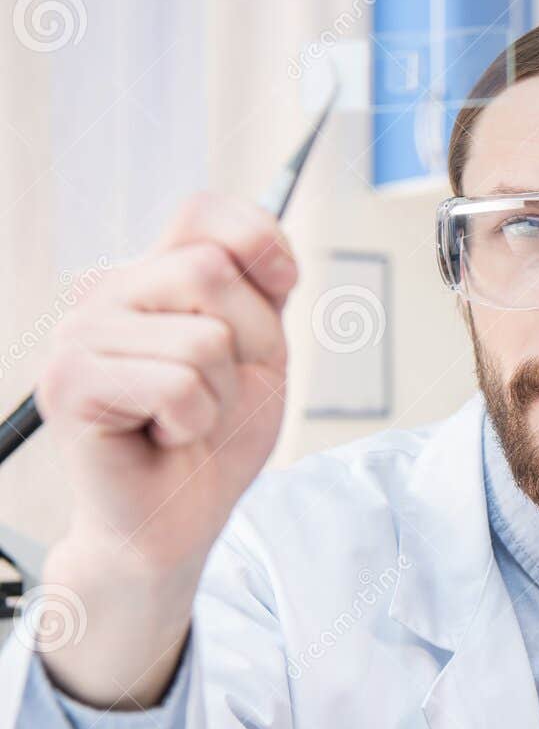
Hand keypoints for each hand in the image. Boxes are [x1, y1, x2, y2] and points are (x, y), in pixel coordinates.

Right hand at [34, 192, 297, 707]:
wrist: (176, 517)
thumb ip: (261, 290)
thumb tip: (268, 245)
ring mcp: (79, 333)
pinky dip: (193, 422)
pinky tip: (162, 436)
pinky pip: (177, 384)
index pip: (203, 212)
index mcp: (151, 275)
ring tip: (187, 418)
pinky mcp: (70, 382)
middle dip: (249, 344)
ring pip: (203, 338)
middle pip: (211, 271)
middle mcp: (106, 292)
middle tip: (219, 390)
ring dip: (221, 395)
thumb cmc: (213, 436)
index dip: (259, 244)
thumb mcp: (260, 352)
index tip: (279, 291)